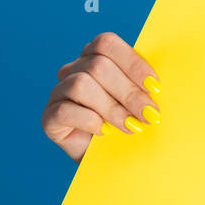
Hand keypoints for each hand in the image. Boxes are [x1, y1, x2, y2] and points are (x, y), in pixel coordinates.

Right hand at [42, 32, 160, 163]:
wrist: (109, 160)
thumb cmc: (127, 125)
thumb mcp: (138, 99)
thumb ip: (142, 84)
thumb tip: (156, 83)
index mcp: (94, 56)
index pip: (106, 43)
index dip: (132, 63)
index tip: (154, 87)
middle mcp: (72, 69)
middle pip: (97, 66)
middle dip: (128, 92)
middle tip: (149, 114)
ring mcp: (58, 92)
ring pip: (80, 85)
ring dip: (111, 108)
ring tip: (131, 126)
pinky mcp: (49, 118)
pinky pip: (65, 110)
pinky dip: (90, 122)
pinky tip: (104, 132)